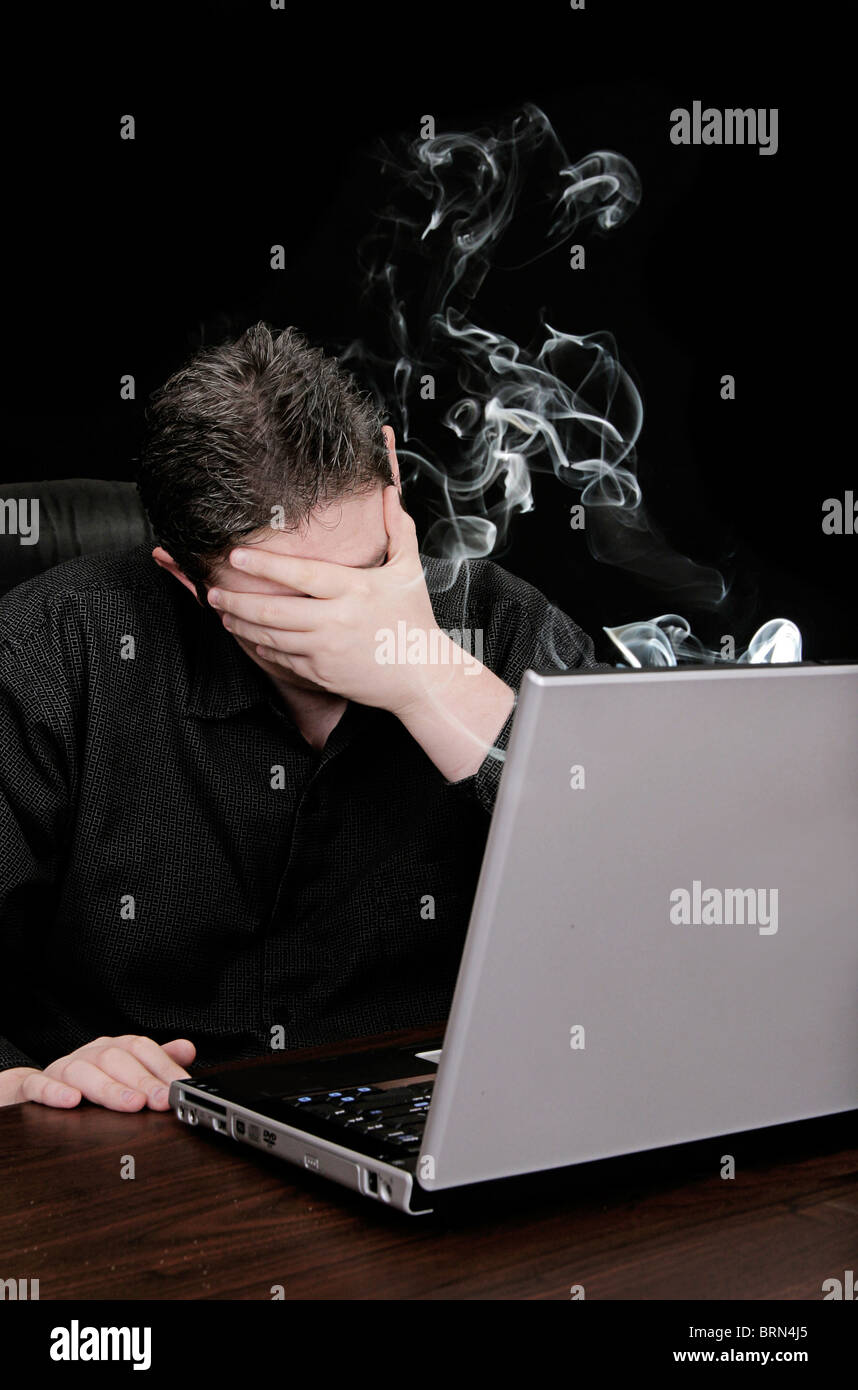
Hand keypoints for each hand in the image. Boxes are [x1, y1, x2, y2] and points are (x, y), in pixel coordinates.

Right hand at [0, 1036, 195, 1108]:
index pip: (141, 1048)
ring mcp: (61, 1069)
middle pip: (116, 1059)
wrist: (36, 1086)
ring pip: (83, 1071)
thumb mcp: (125, 1070)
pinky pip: (40, 1084)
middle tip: (161, 1100)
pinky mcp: (34, 1086)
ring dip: (110, 1088)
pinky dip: (55, 1092)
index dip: (163, 1066)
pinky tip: (72, 1101)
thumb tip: (188, 1050)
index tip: (180, 1086)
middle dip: (143, 1080)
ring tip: (132, 1104)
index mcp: (113, 1048)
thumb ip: (156, 1062)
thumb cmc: (90, 1079)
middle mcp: (89, 1054)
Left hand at [207, 486, 444, 714]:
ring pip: (271, 637)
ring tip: (222, 613)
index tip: (234, 556)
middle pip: (273, 610)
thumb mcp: (410, 570)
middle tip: (212, 591)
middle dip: (236, 601)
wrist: (423, 677)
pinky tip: (251, 638)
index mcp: (354, 590)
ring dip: (241, 625)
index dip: (263, 565)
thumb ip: (397, 529)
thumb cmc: (415, 620)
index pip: (299, 574)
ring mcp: (326, 651)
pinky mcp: (323, 675)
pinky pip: (284, 660)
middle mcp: (335, 620)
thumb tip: (389, 491)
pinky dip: (263, 648)